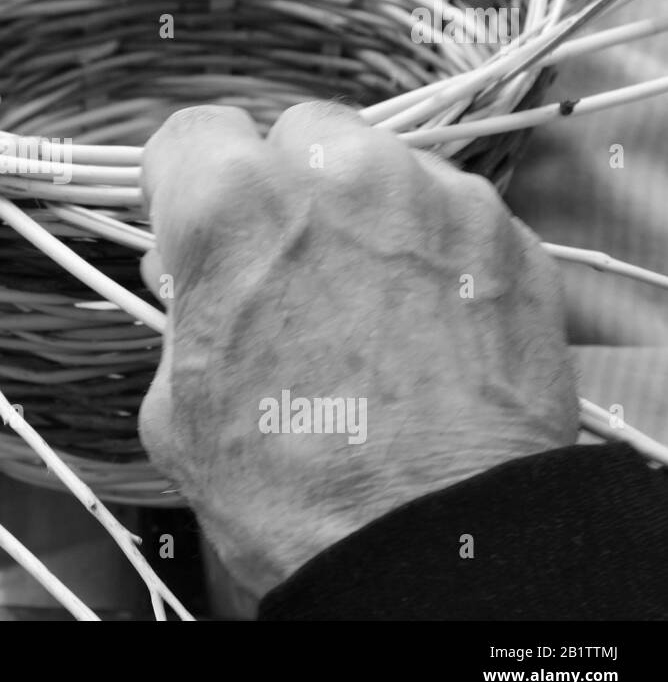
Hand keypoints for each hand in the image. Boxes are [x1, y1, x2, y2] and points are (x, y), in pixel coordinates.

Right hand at [137, 103, 576, 611]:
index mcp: (232, 206)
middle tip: (286, 265)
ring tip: (367, 300)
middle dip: (282, 187)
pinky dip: (429, 247)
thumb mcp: (176, 404)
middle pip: (293, 137)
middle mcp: (335, 175)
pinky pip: (447, 212)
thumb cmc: (288, 487)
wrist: (432, 547)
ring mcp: (431, 196)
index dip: (184, 182)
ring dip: (360, 212)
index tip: (194, 222)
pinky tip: (427, 320)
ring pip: (377, 167)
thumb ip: (181, 309)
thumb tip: (190, 276)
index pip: (190, 134)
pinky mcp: (504, 234)